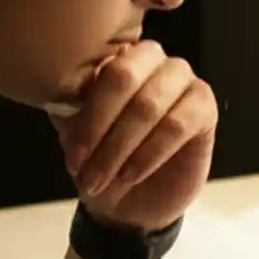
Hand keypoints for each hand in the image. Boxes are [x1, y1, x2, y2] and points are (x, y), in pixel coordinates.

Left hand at [51, 40, 217, 230]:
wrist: (130, 204)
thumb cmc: (100, 159)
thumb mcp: (73, 133)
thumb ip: (67, 105)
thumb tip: (54, 88)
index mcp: (113, 54)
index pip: (95, 67)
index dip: (85, 115)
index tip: (73, 157)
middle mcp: (149, 57)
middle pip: (124, 76)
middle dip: (101, 129)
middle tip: (86, 170)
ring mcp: (181, 78)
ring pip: (149, 104)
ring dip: (122, 147)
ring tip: (105, 179)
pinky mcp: (204, 105)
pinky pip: (178, 125)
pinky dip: (150, 154)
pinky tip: (132, 174)